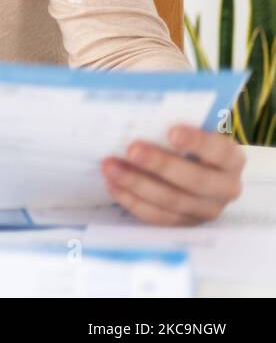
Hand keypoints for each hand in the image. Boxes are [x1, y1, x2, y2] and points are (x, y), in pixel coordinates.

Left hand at [100, 124, 245, 224]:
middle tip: (131, 150)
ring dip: (137, 184)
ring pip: (171, 201)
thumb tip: (140, 117)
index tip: (171, 132)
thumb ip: (172, 124)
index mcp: (231, 160)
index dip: (197, 142)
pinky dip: (132, 201)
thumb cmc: (185, 144)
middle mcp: (225, 189)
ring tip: (111, 167)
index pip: (220, 152)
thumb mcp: (188, 131)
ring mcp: (205, 210)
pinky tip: (113, 186)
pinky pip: (156, 216)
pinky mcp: (183, 224)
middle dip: (160, 165)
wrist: (189, 170)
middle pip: (195, 181)